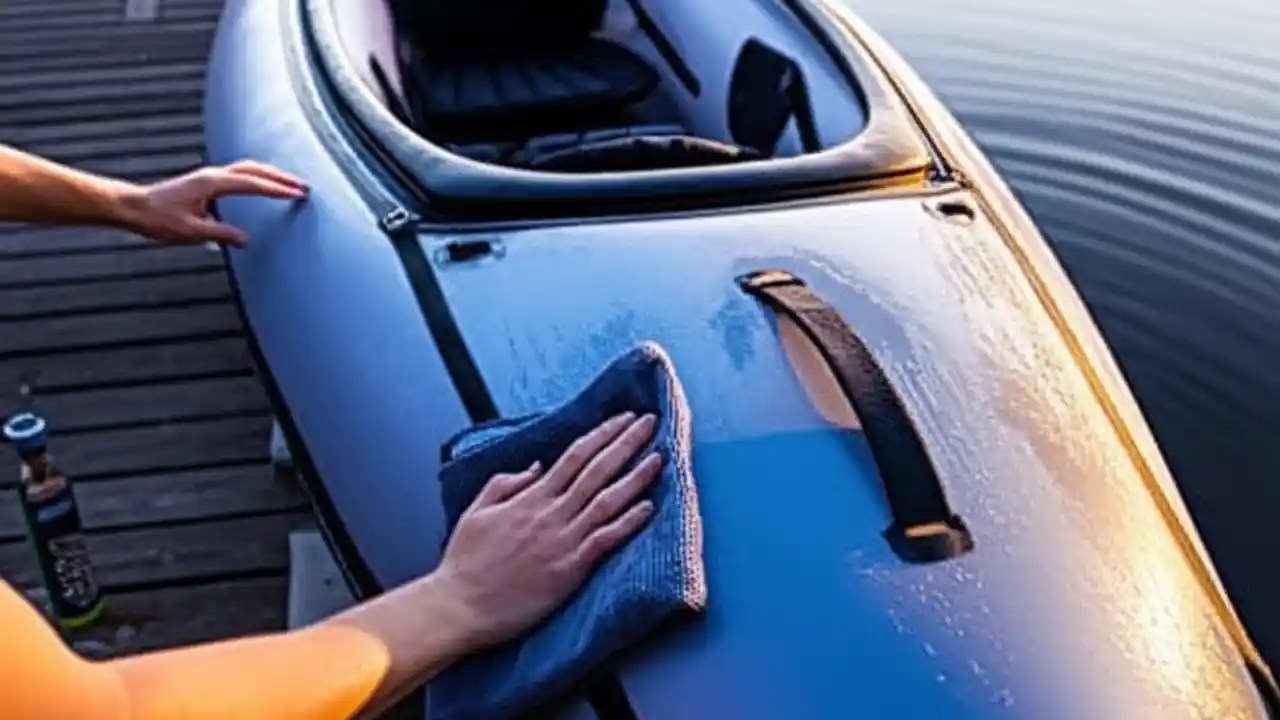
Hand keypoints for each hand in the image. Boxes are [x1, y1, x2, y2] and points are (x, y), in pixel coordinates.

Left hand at [116, 160, 306, 246]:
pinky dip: (257, 176)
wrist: (133, 207)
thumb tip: (246, 240)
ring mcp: (209, 175)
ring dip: (271, 174)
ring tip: (290, 184)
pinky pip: (239, 173)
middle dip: (281, 178)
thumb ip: (222, 234)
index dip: (277, 190)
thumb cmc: (158, 218)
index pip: (253, 184)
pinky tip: (263, 184)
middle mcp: (213, 175)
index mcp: (212, 183)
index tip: (297, 195)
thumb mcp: (192, 231)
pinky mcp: (206, 180)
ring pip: (248, 168)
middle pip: (255, 169)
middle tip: (303, 187)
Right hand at [434, 412, 662, 650]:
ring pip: (607, 500)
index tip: (623, 419)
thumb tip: (536, 466)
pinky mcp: (570, 569)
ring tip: (659, 458)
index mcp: (530, 498)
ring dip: (636, 477)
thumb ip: (506, 484)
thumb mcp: (477, 511)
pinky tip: (649, 508)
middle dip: (626, 443)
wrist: (460, 606)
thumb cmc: (465, 563)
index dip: (601, 434)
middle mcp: (551, 514)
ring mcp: (562, 541)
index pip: (574, 456)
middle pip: (597, 470)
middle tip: (650, 422)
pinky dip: (628, 522)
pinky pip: (605, 540)